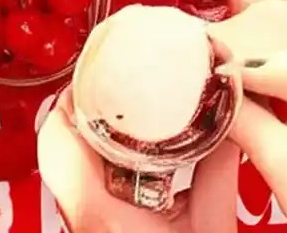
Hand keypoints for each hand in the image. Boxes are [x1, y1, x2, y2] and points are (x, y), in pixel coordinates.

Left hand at [37, 86, 239, 231]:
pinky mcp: (94, 230)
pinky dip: (103, 161)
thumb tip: (229, 113)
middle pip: (59, 143)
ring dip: (93, 133)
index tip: (98, 69)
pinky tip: (136, 151)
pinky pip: (84, 185)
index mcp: (98, 211)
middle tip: (117, 79)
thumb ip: (219, 168)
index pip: (57, 136)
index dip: (73, 95)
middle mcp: (79, 217)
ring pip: (68, 164)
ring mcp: (82, 225)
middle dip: (88, 106)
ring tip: (127, 106)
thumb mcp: (213, 226)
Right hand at [207, 0, 286, 232]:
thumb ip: (238, 116)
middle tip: (186, 74)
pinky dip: (274, 39)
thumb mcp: (284, 168)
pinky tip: (254, 59)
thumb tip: (200, 86)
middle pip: (262, 22)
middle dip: (222, 43)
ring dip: (246, 37)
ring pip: (282, 17)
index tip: (171, 78)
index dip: (202, 66)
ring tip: (215, 68)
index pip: (242, 51)